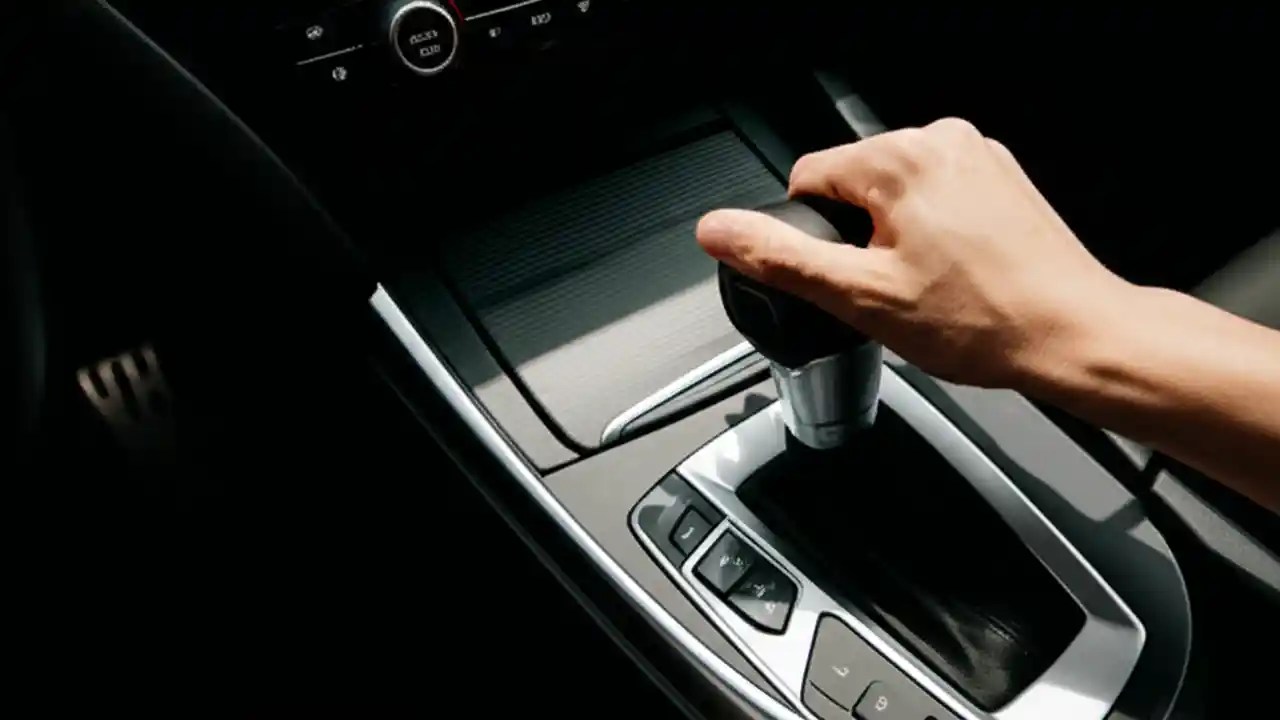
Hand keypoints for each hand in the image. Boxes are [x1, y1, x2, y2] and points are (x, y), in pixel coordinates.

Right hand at [697, 118, 1132, 387]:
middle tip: (897, 291)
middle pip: (853, 186)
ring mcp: (978, 157)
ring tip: (934, 287)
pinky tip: (959, 276)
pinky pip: (937, 199)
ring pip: (895, 195)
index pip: (808, 178)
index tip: (852, 277)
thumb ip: (780, 258)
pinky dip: (935, 235)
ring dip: (896, 238)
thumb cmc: (985, 322)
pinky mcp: (1001, 179)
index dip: (814, 238)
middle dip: (859, 238)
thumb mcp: (860, 297)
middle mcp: (943, 142)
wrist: (1074, 336)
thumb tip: (718, 230)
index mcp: (902, 159)